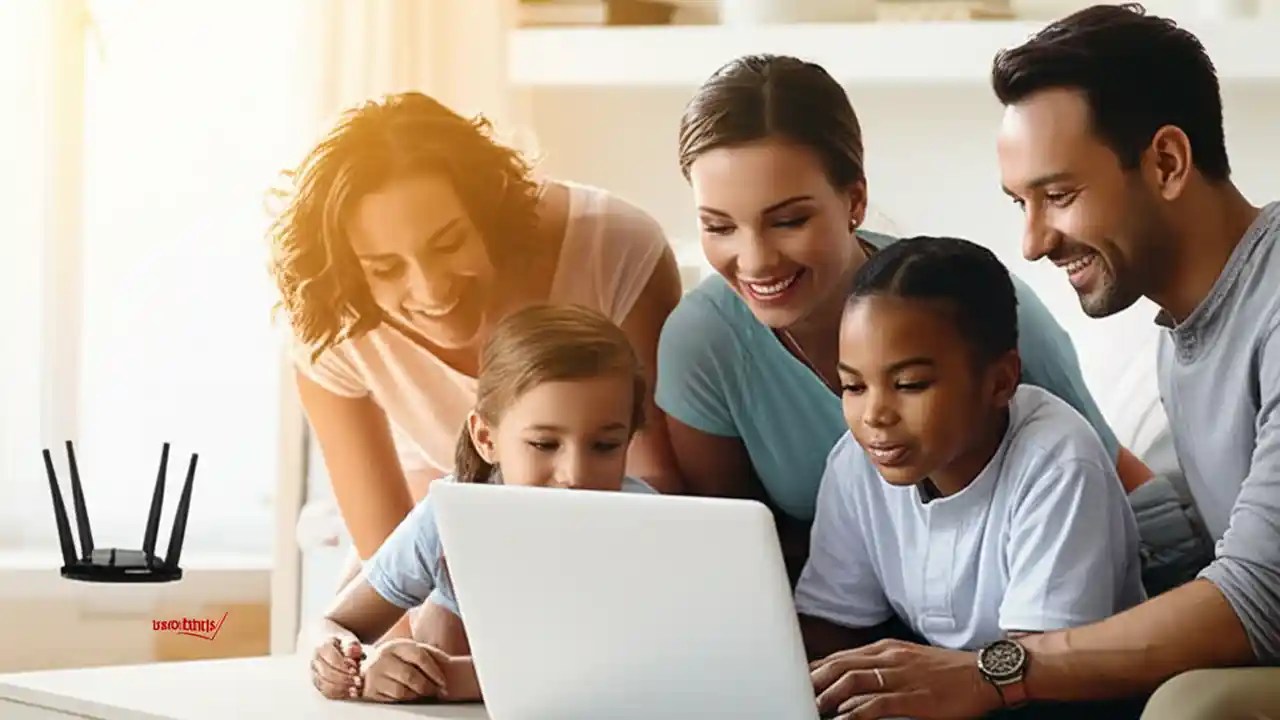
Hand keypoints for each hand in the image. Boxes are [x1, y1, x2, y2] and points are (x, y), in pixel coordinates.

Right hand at [310, 636, 363, 698]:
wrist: (341, 651)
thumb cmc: (345, 646)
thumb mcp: (350, 641)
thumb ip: (351, 644)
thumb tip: (350, 651)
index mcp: (322, 647)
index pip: (330, 658)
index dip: (343, 665)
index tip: (356, 668)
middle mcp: (315, 661)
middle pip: (327, 673)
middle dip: (344, 678)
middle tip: (358, 681)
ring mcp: (315, 675)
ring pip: (326, 685)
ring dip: (343, 688)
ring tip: (356, 688)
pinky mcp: (319, 685)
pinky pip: (327, 693)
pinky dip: (340, 694)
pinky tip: (351, 693)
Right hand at [360, 638, 448, 702]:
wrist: (368, 668)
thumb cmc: (396, 660)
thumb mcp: (410, 651)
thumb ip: (430, 654)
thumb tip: (449, 663)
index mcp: (395, 646)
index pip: (419, 656)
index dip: (434, 670)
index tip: (444, 682)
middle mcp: (382, 659)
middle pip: (411, 676)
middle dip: (428, 686)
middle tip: (438, 692)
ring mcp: (374, 677)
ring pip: (402, 691)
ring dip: (418, 696)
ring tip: (424, 695)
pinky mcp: (370, 693)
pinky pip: (392, 701)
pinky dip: (405, 701)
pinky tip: (411, 698)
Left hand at [809, 639, 1002, 718]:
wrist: (984, 674)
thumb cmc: (946, 672)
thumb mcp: (907, 660)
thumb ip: (878, 667)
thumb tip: (849, 680)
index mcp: (885, 649)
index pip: (840, 656)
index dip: (816, 669)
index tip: (797, 681)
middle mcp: (889, 658)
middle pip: (839, 664)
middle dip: (814, 680)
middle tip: (796, 694)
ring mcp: (901, 677)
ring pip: (853, 681)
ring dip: (829, 695)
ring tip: (815, 708)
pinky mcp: (914, 698)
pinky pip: (877, 704)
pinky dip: (857, 712)